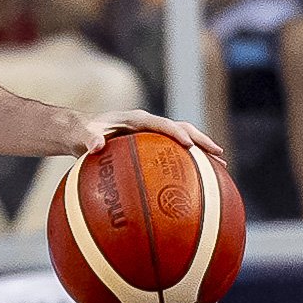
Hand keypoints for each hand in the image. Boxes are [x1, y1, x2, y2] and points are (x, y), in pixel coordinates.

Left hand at [73, 108, 224, 159]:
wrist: (82, 132)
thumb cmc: (82, 134)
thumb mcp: (81, 136)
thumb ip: (87, 139)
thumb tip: (95, 146)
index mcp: (135, 119)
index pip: (160, 123)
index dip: (175, 132)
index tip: (188, 143)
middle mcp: (148, 125)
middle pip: (181, 129)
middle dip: (200, 141)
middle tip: (218, 154)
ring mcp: (153, 136)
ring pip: (183, 141)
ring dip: (201, 152)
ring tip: (221, 167)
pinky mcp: (153, 147)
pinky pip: (173, 155)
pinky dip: (188, 165)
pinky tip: (199, 184)